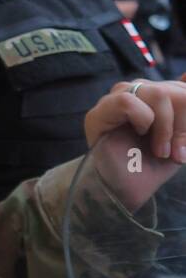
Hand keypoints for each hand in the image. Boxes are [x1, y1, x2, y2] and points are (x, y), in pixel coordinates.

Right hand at [83, 80, 185, 212]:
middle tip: (177, 153)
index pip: (182, 87)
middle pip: (175, 90)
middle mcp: (138, 91)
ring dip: (166, 127)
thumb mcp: (183, 138)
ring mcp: (118, 98)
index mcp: (158, 94)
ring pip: (158, 93)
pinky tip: (140, 134)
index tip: (185, 146)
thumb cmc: (155, 164)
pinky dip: (142, 120)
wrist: (129, 189)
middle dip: (184, 125)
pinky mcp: (100, 112)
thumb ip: (184, 112)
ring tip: (161, 150)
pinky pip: (129, 102)